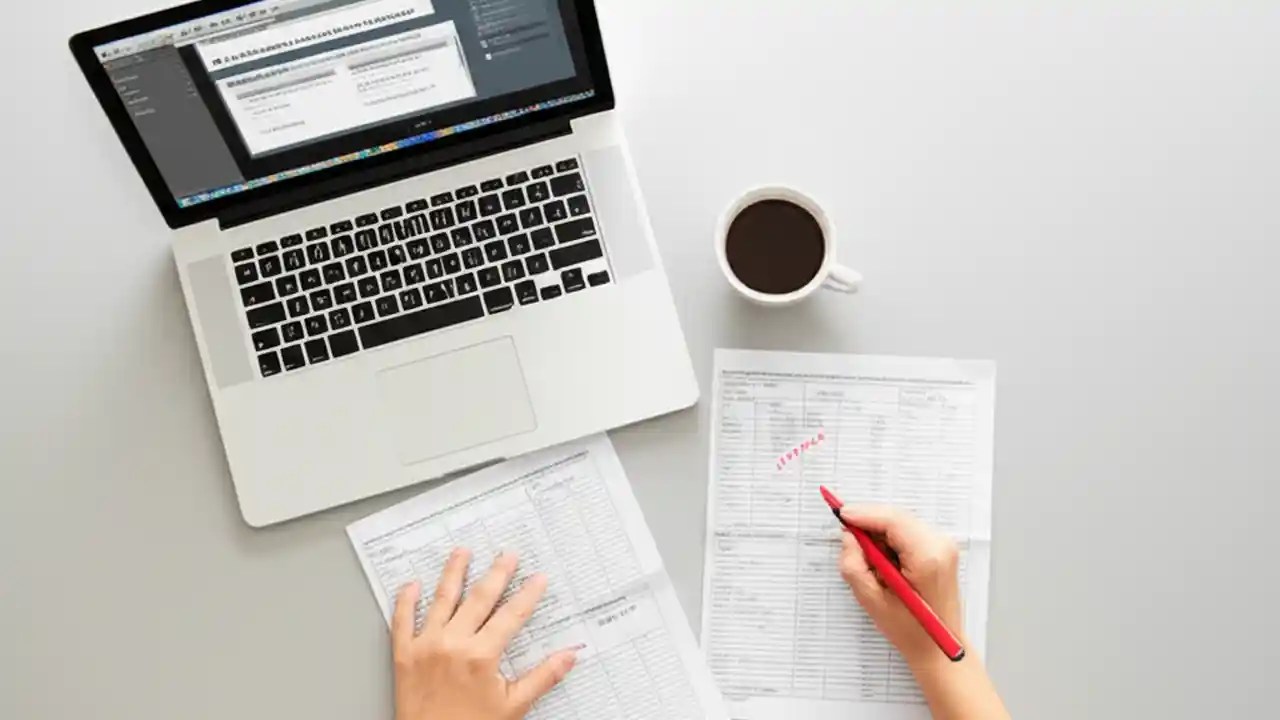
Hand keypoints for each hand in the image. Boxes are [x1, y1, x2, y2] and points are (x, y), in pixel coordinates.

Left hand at [392, 549, 579, 719]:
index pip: (511, 615)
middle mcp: (453, 644)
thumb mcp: (513, 707)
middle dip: (497, 573)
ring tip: (461, 553)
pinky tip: (411, 584)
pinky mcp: (404, 655)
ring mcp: (426, 646)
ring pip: (442, 599)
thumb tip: (569, 656)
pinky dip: (405, 600)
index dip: (528, 594)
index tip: (538, 579)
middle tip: (507, 555)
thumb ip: (542, 678)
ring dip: (453, 572)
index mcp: (481, 656)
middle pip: (479, 598)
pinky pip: (402, 620)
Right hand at [838, 505, 963, 667]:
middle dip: (869, 524)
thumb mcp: (873, 601)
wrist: (939, 648)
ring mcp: (943, 545)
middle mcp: (940, 546)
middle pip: (896, 517)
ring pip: (900, 522)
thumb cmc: (912, 631)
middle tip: (850, 542)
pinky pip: (908, 531)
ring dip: (880, 535)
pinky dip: (891, 540)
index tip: (842, 515)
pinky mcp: (941, 548)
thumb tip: (849, 538)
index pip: (891, 520)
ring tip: (873, 565)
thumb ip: (854, 565)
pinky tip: (886, 563)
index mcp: (927, 558)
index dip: (863, 514)